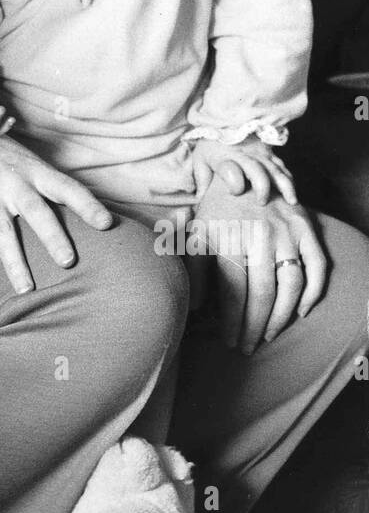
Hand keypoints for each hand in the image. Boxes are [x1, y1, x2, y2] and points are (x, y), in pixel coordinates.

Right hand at [0, 127, 112, 303]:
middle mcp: (10, 183)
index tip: (107, 224)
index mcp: (33, 171)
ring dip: (14, 263)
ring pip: (2, 233)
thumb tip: (91, 211)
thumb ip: (53, 184)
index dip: (87, 205)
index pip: (66, 187)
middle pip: (34, 211)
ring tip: (26, 290)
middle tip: (68, 261)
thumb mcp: (29, 159)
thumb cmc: (0, 155)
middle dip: (51, 236)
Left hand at [189, 137, 296, 205]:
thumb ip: (201, 179)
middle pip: (257, 171)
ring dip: (285, 186)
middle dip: (262, 188)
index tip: (236, 191)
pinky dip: (289, 180)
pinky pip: (282, 167)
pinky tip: (292, 193)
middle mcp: (244, 156)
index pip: (231, 171)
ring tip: (292, 201)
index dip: (235, 183)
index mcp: (224, 158)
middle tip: (261, 202)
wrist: (227, 119)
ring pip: (276, 170)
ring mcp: (260, 154)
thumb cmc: (212, 144)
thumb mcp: (201, 159)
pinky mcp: (270, 154)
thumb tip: (199, 202)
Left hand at [191, 177, 326, 354]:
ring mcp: (286, 231)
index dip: (231, 322)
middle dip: (254, 327)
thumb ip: (194, 269)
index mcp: (229, 238)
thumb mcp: (194, 232)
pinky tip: (300, 312)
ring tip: (269, 334)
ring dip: (282, 317)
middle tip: (247, 347)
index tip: (228, 341)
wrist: (239, 165)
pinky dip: (313, 292)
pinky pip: (317, 265)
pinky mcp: (305, 226)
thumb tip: (197, 307)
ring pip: (291, 285)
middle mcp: (260, 236)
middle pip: (262, 294)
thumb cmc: (213, 207)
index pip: (233, 293)